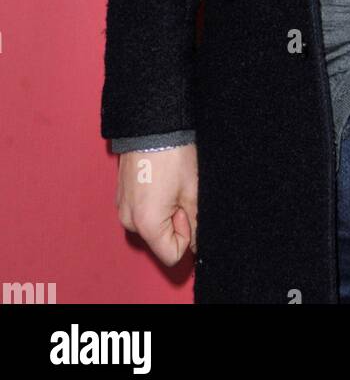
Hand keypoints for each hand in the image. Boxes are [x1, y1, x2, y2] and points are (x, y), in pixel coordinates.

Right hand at [115, 144, 198, 265]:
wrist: (150, 125)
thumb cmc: (172, 155)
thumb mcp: (192, 191)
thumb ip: (196, 224)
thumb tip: (197, 243)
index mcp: (146, 224)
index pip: (172, 254)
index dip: (186, 235)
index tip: (185, 208)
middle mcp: (129, 221)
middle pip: (160, 239)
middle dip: (174, 221)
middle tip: (178, 192)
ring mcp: (122, 208)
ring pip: (151, 225)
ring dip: (163, 211)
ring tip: (168, 183)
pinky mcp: (121, 196)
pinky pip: (141, 212)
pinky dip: (153, 202)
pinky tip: (158, 180)